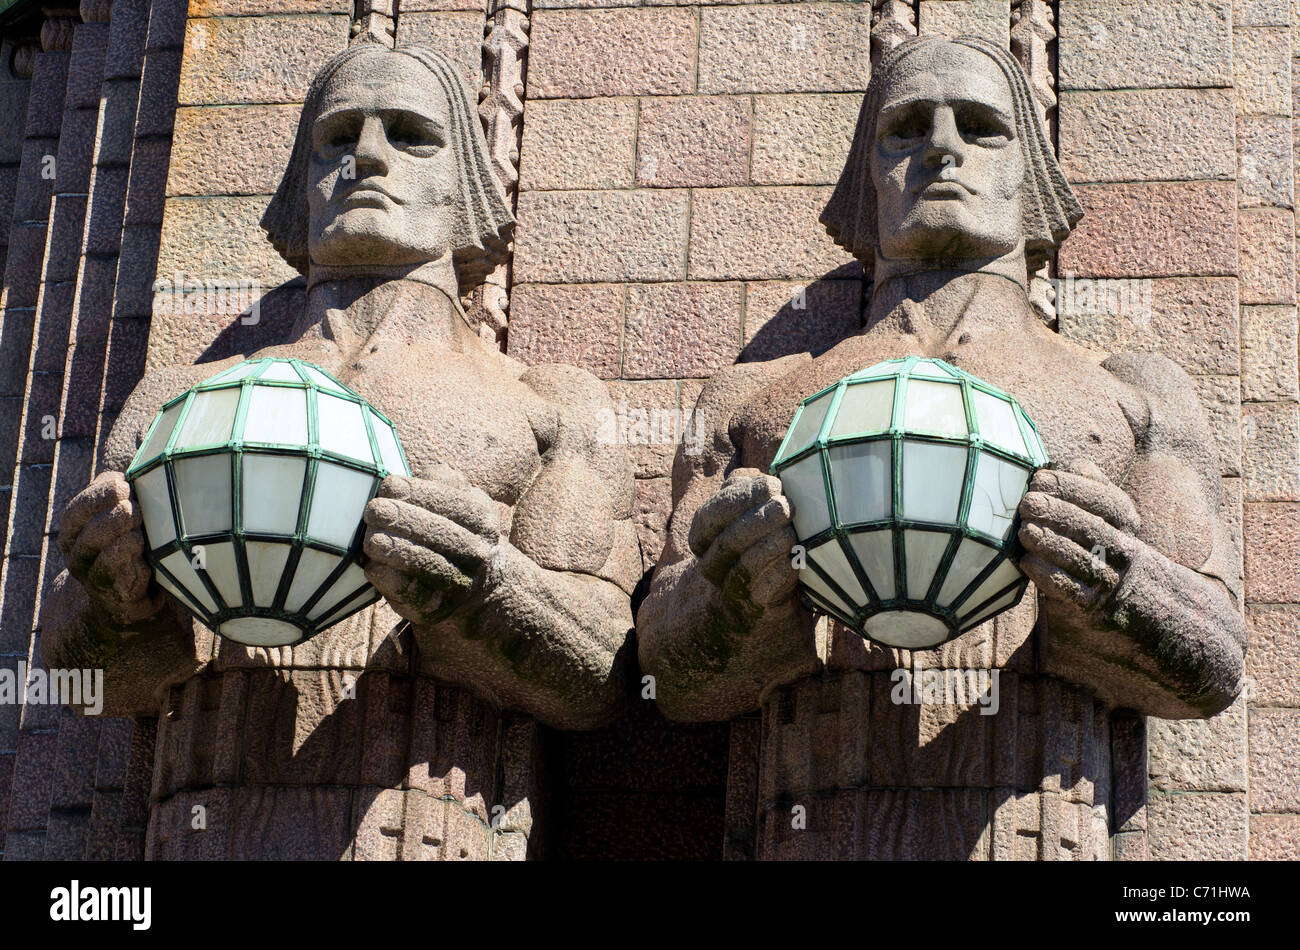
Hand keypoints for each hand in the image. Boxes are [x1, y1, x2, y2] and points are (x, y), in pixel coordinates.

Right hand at [57, 471, 164, 624]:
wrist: (135, 593)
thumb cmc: (134, 540)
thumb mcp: (125, 511)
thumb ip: (124, 488)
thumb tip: (144, 452)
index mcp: (75, 530)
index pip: (77, 510)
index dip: (100, 496)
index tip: (125, 486)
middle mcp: (77, 555)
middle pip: (90, 533)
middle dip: (116, 517)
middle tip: (136, 509)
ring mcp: (93, 578)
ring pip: (102, 556)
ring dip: (125, 540)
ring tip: (140, 532)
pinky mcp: (115, 597)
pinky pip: (118, 580)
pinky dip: (132, 565)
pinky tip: (144, 556)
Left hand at [362, 466, 501, 625]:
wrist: (475, 585)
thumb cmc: (453, 529)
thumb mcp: (458, 500)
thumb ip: (440, 482)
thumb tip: (408, 480)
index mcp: (483, 520)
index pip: (454, 503)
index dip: (421, 493)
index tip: (390, 486)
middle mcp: (478, 553)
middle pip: (443, 534)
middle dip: (405, 520)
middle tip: (374, 511)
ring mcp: (460, 583)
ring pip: (429, 566)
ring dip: (398, 552)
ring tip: (372, 540)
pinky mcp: (438, 608)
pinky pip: (414, 595)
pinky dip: (392, 581)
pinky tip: (373, 567)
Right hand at [688, 468, 798, 609]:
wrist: (756, 591)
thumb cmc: (754, 537)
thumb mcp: (743, 506)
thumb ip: (744, 487)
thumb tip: (762, 479)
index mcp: (702, 535)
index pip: (714, 513)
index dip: (744, 497)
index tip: (773, 485)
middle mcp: (710, 562)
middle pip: (731, 539)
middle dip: (762, 520)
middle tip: (787, 507)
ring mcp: (730, 587)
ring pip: (747, 564)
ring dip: (774, 543)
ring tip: (792, 531)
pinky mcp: (755, 605)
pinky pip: (766, 588)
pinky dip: (783, 570)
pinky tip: (796, 557)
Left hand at [1016, 461, 1142, 616]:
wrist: (1118, 592)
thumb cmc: (1094, 536)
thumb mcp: (1100, 508)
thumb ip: (1089, 483)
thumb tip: (1073, 465)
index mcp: (1124, 520)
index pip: (1105, 501)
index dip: (1072, 488)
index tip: (1040, 480)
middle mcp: (1120, 548)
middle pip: (1092, 529)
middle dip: (1058, 514)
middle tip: (1027, 504)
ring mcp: (1106, 577)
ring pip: (1081, 559)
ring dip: (1051, 544)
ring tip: (1025, 530)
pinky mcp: (1087, 602)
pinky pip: (1067, 588)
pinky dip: (1046, 574)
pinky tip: (1026, 561)